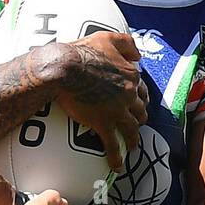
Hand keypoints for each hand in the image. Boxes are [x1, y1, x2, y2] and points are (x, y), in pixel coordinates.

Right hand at [54, 31, 148, 170]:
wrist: (64, 67)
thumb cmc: (83, 50)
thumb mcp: (108, 38)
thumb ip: (126, 43)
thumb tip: (138, 55)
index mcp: (130, 75)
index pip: (141, 89)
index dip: (140, 97)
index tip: (138, 103)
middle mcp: (128, 93)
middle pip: (140, 110)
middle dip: (140, 118)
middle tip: (136, 124)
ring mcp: (117, 110)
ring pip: (132, 128)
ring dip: (133, 139)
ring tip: (132, 146)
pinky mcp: (103, 122)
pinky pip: (113, 144)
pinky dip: (117, 157)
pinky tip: (117, 166)